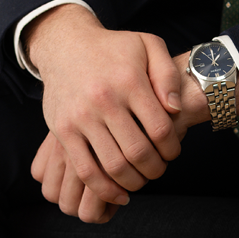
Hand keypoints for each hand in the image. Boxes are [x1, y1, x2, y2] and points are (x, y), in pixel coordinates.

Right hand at [26, 5, 184, 215]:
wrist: (67, 45)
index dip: (172, 148)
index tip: (173, 151)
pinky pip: (85, 170)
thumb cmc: (114, 48)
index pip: (160, 128)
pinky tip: (119, 192)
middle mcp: (105, 100)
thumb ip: (167, 75)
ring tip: (141, 179)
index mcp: (129, 80)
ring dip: (133, 182)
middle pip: (138, 151)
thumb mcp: (148, 45)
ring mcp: (81, 117)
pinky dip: (105, 189)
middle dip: (155, 169)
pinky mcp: (63, 131)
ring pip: (113, 166)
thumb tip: (175, 109)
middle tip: (160, 169)